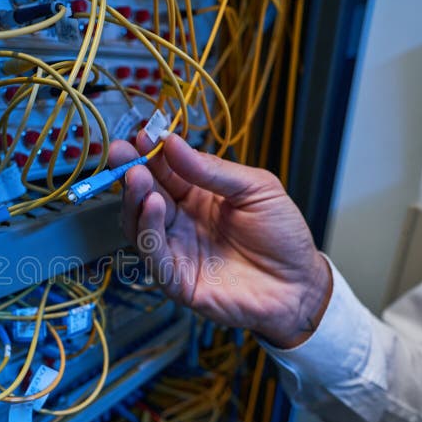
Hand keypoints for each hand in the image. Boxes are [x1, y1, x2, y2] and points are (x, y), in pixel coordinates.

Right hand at [110, 132, 331, 348]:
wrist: (300, 285)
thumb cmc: (282, 237)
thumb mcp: (256, 188)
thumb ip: (213, 170)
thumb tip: (172, 143)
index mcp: (197, 197)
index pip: (163, 172)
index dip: (148, 153)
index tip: (139, 135)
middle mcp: (180, 223)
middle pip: (144, 196)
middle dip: (131, 172)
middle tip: (121, 153)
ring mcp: (176, 251)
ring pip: (140, 225)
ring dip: (134, 199)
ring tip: (138, 176)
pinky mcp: (177, 281)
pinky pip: (153, 256)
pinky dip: (148, 230)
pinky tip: (153, 206)